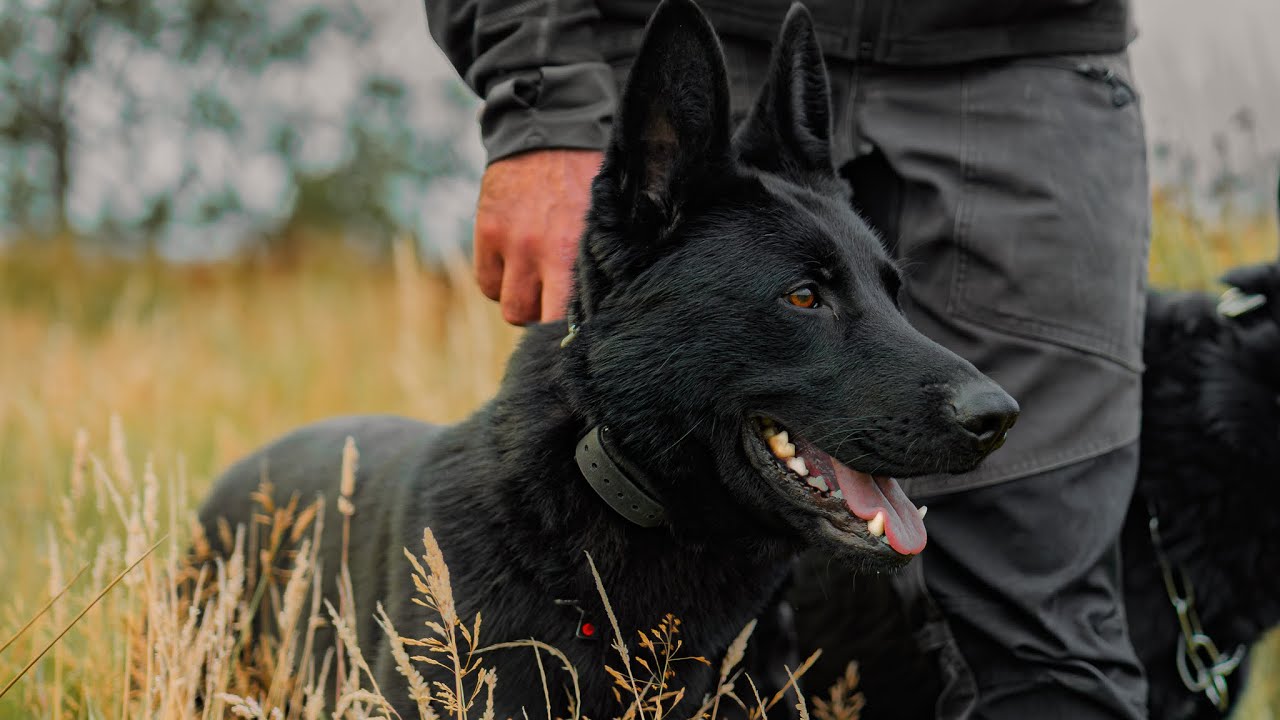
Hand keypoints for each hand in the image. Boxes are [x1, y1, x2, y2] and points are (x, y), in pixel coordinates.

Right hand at [472, 149, 603, 324]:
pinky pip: (487, 284)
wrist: (551, 126)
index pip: (568, 317)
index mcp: (575, 250)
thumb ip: (605, 256)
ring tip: (540, 284)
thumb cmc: (591, 176)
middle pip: (533, 319)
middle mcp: (539, 250)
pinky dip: (499, 283)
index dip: (574, 330)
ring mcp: (510, 242)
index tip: (583, 329)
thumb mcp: (608, 216)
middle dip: (546, 317)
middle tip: (560, 301)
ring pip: (511, 308)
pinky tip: (517, 267)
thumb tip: (616, 303)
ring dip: (524, 302)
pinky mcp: (487, 231)